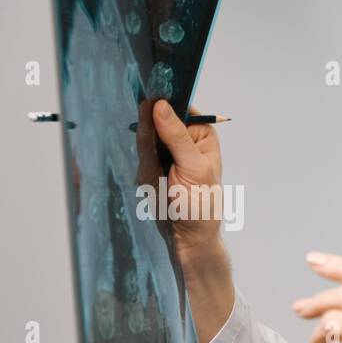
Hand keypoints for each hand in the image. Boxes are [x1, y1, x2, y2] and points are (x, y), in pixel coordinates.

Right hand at [148, 99, 224, 256]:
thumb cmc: (201, 204)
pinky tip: (156, 181)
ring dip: (147, 155)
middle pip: (156, 120)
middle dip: (151, 135)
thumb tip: (160, 106)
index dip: (163, 105)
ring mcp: (166, 152)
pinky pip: (139, 156)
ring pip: (143, 138)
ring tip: (162, 175)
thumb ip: (176, 137)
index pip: (179, 107)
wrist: (188, 236)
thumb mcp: (193, 168)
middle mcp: (184, 139)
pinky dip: (142, 167)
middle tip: (159, 155)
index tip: (149, 105)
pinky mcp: (151, 165)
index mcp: (202, 134)